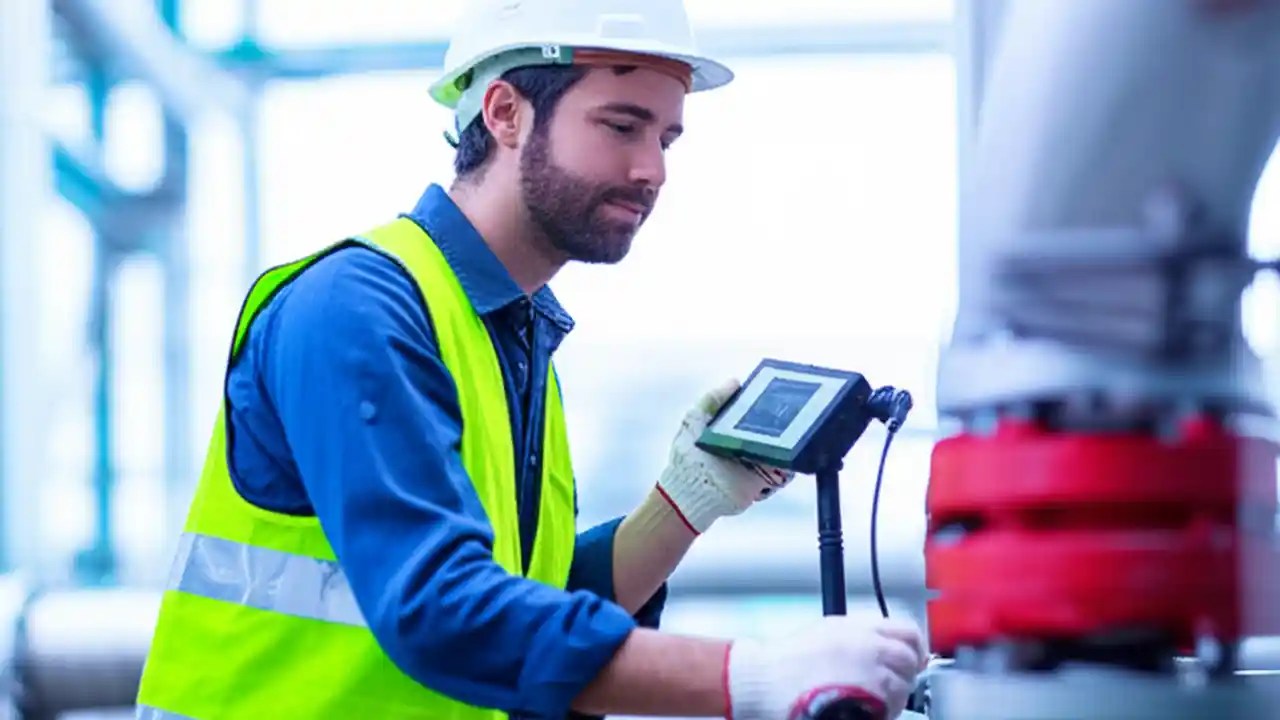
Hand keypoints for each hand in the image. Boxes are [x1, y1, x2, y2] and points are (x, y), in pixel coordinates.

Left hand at [656, 379, 794, 533]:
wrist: (689, 491)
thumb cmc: (687, 453)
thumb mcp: (694, 419)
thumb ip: (713, 399)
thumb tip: (736, 382)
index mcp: (734, 428)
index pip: (757, 413)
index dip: (767, 404)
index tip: (778, 394)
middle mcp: (748, 444)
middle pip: (775, 430)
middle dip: (786, 422)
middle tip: (794, 413)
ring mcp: (757, 463)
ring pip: (784, 449)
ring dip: (792, 442)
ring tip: (799, 432)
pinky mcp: (763, 482)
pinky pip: (784, 472)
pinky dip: (790, 464)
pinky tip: (793, 454)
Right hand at [725, 615, 928, 719]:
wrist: (764, 681)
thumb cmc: (787, 660)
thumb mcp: (829, 631)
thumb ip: (862, 633)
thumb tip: (888, 644)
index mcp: (861, 628)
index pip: (908, 632)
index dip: (915, 647)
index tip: (912, 658)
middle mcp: (869, 649)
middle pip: (909, 661)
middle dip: (905, 673)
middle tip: (890, 683)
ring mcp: (870, 679)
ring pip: (901, 689)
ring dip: (893, 696)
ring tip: (871, 700)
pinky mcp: (866, 706)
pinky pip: (888, 710)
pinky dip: (882, 712)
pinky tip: (865, 710)